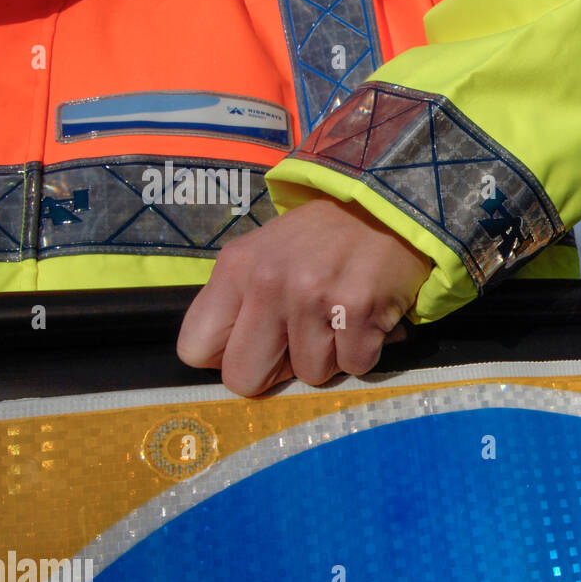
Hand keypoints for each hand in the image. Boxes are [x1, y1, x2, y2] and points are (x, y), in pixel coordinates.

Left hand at [178, 198, 432, 395]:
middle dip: (274, 373)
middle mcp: (268, 283)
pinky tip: (365, 319)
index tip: (257, 345)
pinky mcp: (358, 309)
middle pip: (244, 378)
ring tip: (339, 318)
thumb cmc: (322, 237)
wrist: (385, 203)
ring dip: (329, 356)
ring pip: (309, 374)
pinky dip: (364, 350)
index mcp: (235, 269)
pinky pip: (355, 365)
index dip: (229, 357)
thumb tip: (236, 361)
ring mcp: (313, 296)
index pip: (195, 349)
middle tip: (299, 346)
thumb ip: (240, 302)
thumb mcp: (263, 254)